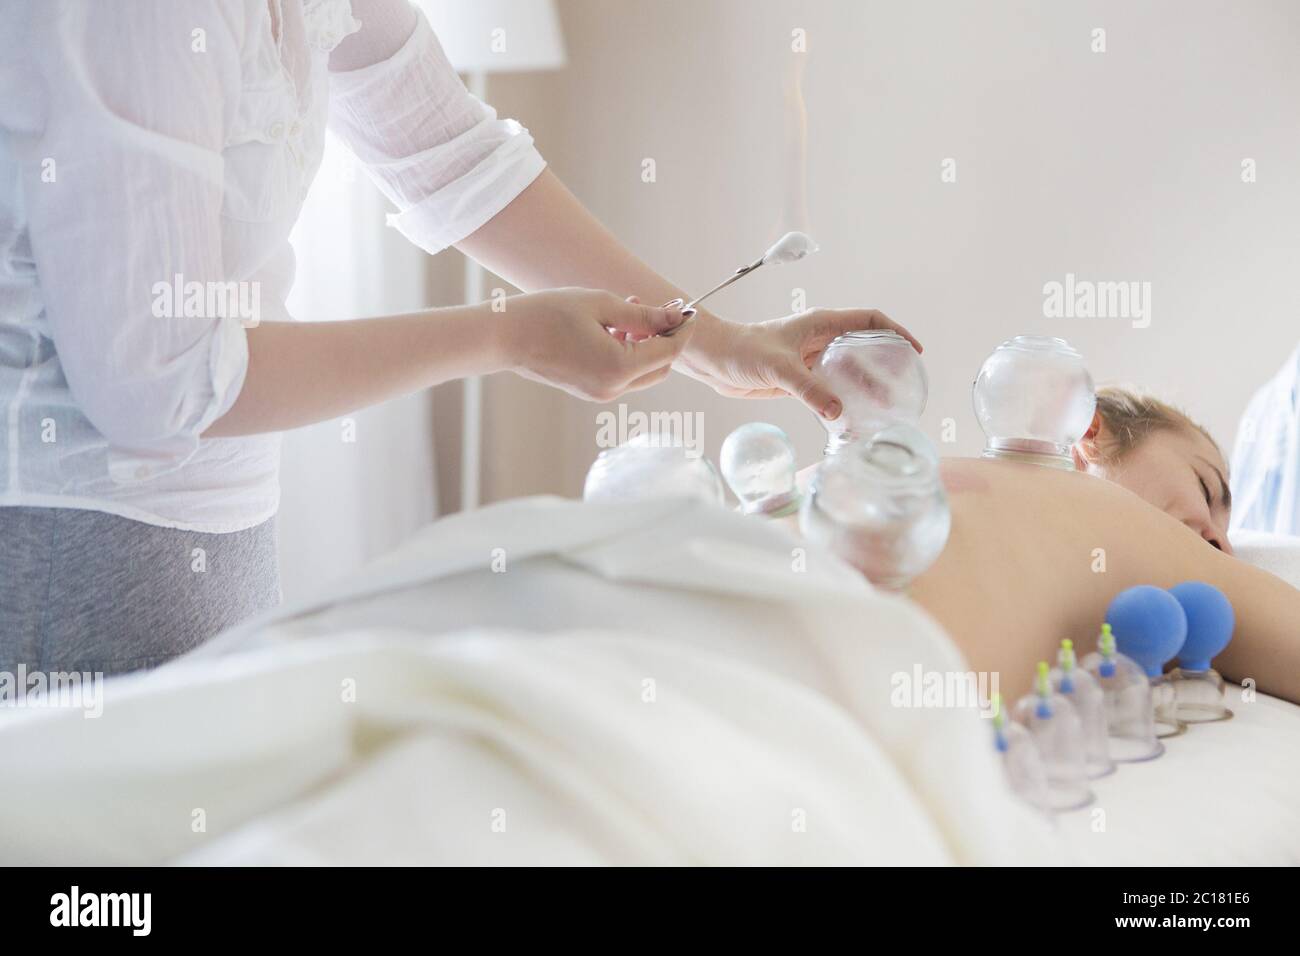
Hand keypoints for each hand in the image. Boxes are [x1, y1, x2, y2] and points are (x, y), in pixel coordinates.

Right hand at [500, 288, 692, 400]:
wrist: (505, 336)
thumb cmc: (548, 314)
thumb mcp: (601, 305)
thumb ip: (643, 316)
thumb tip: (675, 319)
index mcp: (619, 368)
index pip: (669, 352)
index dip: (682, 329)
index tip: (685, 308)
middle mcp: (613, 388)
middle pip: (660, 367)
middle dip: (665, 339)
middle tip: (658, 309)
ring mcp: (601, 393)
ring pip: (641, 371)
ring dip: (644, 343)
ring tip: (627, 309)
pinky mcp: (590, 390)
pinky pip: (621, 373)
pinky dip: (626, 351)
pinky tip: (612, 325)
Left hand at [675, 308, 921, 419]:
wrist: (712, 360)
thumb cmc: (741, 351)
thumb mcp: (779, 369)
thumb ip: (809, 390)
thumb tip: (837, 412)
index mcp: (821, 324)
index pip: (870, 319)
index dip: (896, 331)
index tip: (914, 350)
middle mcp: (819, 338)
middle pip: (864, 346)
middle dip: (886, 363)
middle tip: (905, 385)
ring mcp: (810, 359)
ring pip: (847, 369)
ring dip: (866, 385)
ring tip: (884, 406)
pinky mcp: (798, 379)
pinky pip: (829, 387)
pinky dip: (843, 398)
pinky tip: (851, 414)